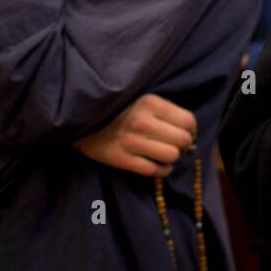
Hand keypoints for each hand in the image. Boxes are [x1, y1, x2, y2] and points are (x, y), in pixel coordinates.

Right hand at [74, 94, 196, 177]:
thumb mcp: (142, 99)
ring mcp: (130, 142)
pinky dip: (161, 170)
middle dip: (183, 144)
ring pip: (171, 157)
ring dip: (172, 158)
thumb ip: (165, 111)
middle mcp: (141, 121)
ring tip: (164, 154)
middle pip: (183, 140)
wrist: (80, 118)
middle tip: (174, 144)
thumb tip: (191, 132)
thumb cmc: (118, 108)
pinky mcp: (121, 159)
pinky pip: (154, 171)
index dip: (190, 129)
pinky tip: (157, 164)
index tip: (184, 131)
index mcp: (149, 102)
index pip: (188, 121)